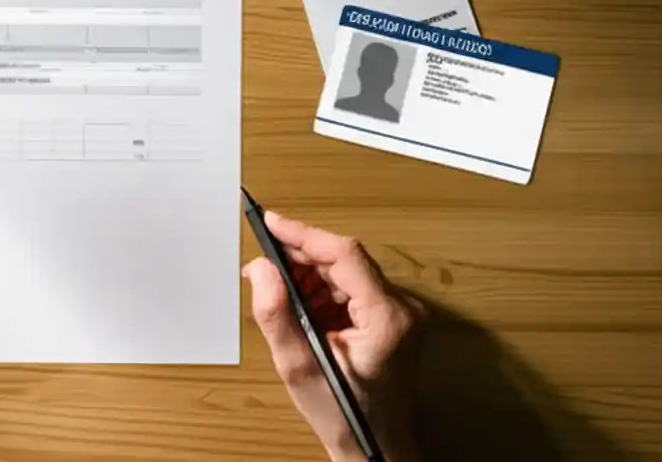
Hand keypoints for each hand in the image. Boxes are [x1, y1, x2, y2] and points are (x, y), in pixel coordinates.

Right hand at [244, 211, 423, 461]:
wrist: (379, 449)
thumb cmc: (347, 416)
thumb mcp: (300, 369)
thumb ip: (277, 316)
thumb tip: (260, 270)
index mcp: (386, 317)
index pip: (344, 255)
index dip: (304, 235)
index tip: (271, 223)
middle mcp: (401, 308)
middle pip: (345, 261)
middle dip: (301, 260)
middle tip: (264, 268)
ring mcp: (400, 313)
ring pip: (347, 273)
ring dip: (310, 279)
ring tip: (282, 299)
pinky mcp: (392, 319)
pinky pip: (353, 290)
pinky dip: (323, 293)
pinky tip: (303, 310)